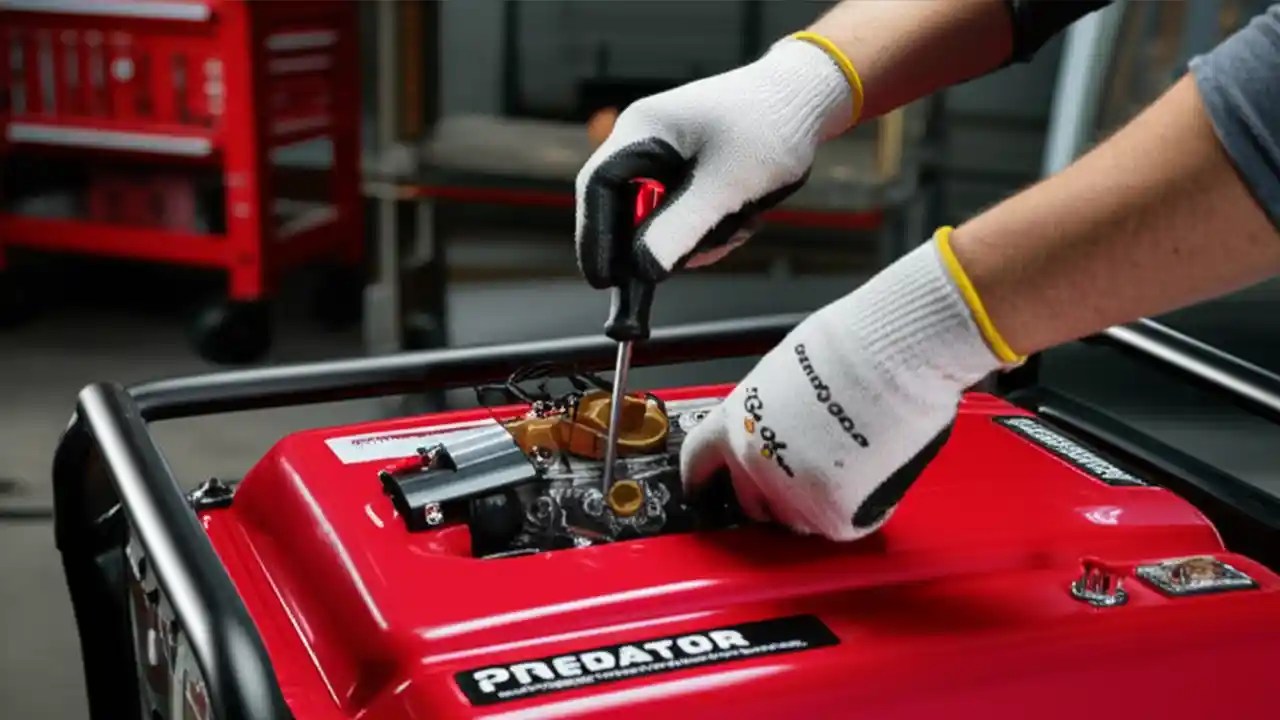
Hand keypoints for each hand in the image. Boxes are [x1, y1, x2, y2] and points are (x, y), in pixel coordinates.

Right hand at [574, 37, 854, 288]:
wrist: (809, 100)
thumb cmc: (769, 125)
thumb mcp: (726, 182)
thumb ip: (682, 225)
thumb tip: (643, 270)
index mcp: (642, 131)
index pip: (598, 189)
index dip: (594, 237)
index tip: (604, 281)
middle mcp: (647, 147)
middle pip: (627, 213)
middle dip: (662, 242)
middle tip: (690, 260)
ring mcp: (669, 165)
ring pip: (662, 226)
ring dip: (699, 239)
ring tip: (741, 223)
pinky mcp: (693, 181)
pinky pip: (688, 223)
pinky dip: (714, 232)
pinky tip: (745, 218)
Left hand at [680, 239, 1006, 540]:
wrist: (893, 356)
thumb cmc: (850, 349)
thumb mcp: (783, 373)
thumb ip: (769, 412)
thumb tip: (779, 425)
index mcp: (734, 422)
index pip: (697, 463)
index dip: (702, 478)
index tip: (705, 488)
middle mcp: (753, 462)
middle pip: (749, 501)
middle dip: (770, 494)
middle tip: (801, 474)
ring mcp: (790, 493)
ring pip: (794, 520)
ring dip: (811, 504)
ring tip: (841, 468)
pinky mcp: (831, 514)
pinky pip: (838, 526)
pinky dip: (853, 510)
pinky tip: (866, 477)